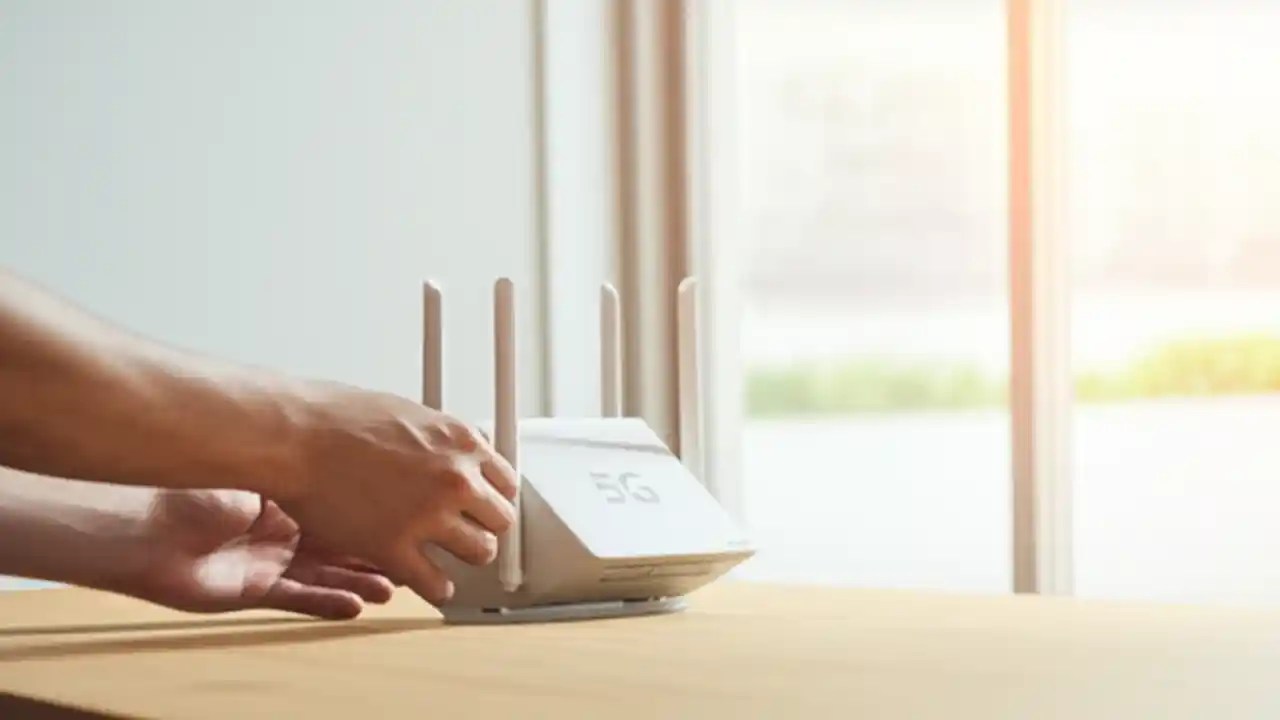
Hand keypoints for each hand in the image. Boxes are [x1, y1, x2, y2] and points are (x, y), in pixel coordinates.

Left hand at [135, 489, 395, 619]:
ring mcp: (268, 562)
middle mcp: (279, 530)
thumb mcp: (254, 471)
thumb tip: (333, 443)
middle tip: (412, 553)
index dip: (369, 511)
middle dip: (376, 550)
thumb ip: (294, 471)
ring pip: (327, 576)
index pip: (337, 504)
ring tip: (393, 585)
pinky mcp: (255, 591)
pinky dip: (328, 603)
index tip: (401, 510)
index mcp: (281, 496)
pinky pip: (300, 600)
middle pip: (339, 544)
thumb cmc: (187, 491)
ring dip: (360, 581)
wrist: (139, 528)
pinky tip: (356, 605)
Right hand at [273, 383, 518, 606]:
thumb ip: (441, 439)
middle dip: (484, 526)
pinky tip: (434, 585)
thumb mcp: (410, 413)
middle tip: (469, 531)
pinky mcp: (395, 548)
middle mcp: (455, 480)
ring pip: (479, 553)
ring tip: (453, 558)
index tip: (485, 506)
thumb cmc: (338, 417)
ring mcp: (428, 516)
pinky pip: (437, 585)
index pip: (506, 482)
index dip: (493, 497)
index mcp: (461, 443)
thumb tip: (460, 452)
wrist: (295, 436)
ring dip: (466, 557)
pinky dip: (438, 589)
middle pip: (500, 520)